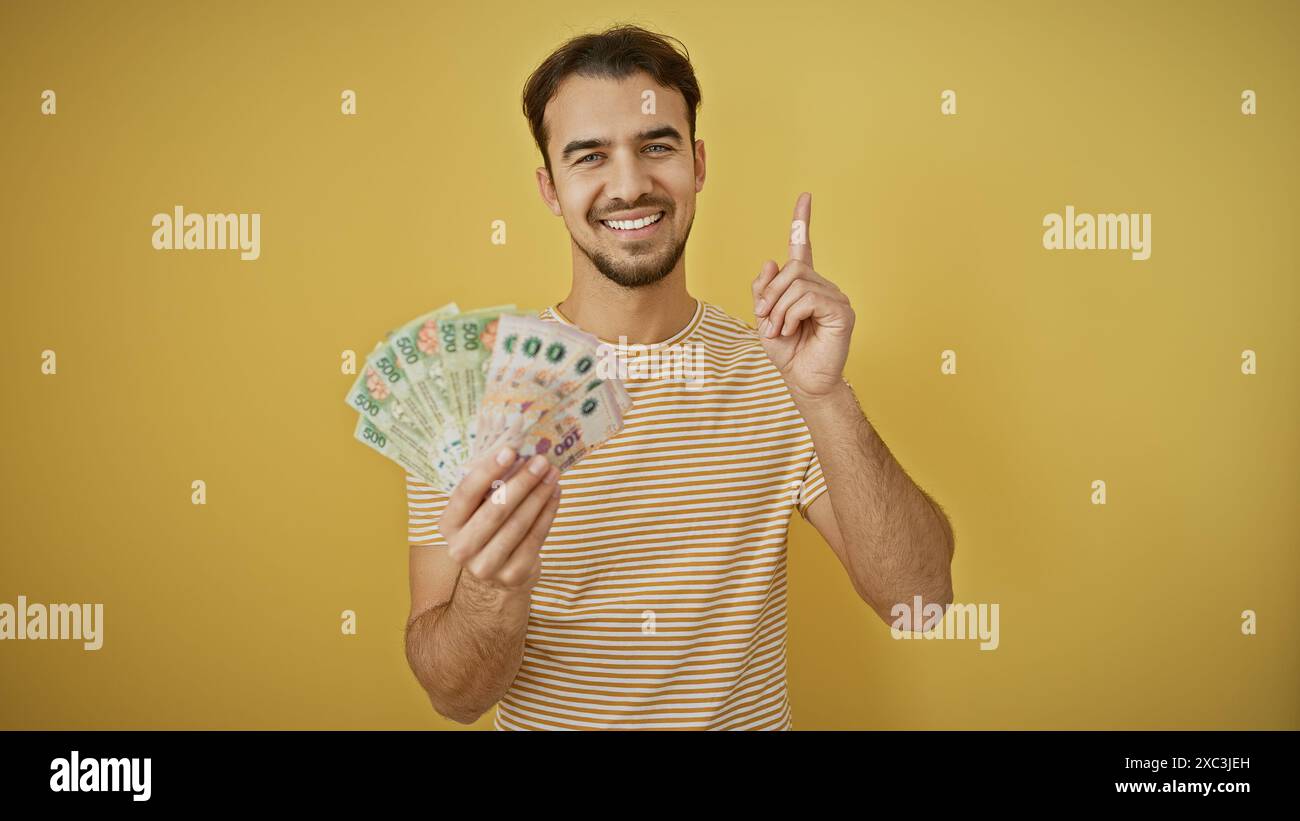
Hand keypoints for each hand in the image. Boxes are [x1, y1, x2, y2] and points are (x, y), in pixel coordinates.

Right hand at [439, 447, 561, 592]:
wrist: (496, 574)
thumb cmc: (488, 529)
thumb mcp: (478, 509)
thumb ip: (489, 487)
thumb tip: (519, 453)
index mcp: (448, 525)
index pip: (466, 494)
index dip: (488, 471)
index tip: (510, 451)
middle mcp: (461, 549)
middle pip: (495, 510)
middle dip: (522, 482)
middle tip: (541, 461)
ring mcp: (486, 566)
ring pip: (518, 524)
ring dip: (539, 495)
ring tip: (552, 475)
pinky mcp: (512, 575)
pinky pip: (535, 539)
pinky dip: (547, 513)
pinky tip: (555, 494)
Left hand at [752, 192, 854, 399]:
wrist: (803, 380)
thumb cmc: (787, 350)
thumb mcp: (764, 317)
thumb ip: (764, 289)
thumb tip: (771, 260)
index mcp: (804, 285)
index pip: (803, 247)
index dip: (802, 222)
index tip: (805, 197)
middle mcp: (823, 287)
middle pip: (792, 268)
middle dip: (771, 294)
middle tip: (766, 320)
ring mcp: (836, 298)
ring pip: (797, 284)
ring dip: (779, 310)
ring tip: (780, 330)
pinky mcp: (842, 311)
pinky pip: (808, 299)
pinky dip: (792, 315)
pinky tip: (794, 330)